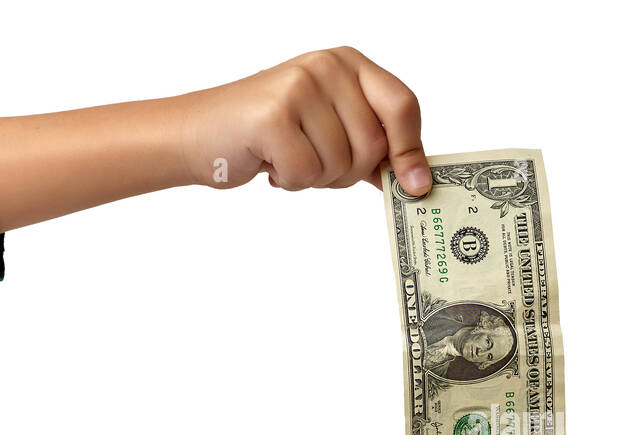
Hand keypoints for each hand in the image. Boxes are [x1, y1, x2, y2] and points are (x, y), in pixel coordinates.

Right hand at [176, 47, 429, 195]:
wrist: (199, 133)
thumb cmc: (271, 135)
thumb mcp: (332, 131)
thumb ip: (374, 148)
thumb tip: (418, 181)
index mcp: (348, 64)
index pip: (402, 105)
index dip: (411, 150)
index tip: (416, 186)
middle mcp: (326, 66)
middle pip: (374, 145)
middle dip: (348, 172)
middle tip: (314, 162)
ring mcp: (298, 86)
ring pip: (341, 165)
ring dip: (316, 178)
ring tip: (288, 157)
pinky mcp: (272, 115)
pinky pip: (308, 174)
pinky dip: (290, 181)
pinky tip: (270, 163)